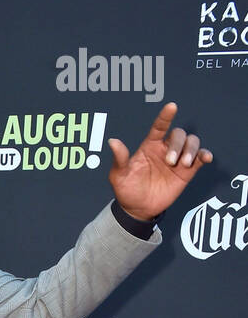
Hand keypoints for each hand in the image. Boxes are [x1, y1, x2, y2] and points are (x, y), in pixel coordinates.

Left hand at [107, 102, 212, 221]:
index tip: (172, 107)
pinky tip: (205, 157)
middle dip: (177, 144)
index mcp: (149, 146)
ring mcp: (177, 159)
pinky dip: (204, 155)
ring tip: (184, 163)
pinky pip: (200, 158)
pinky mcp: (187, 171)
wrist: (137, 210)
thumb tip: (113, 142)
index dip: (166, 116)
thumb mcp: (119, 175)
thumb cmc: (127, 190)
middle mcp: (165, 149)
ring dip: (191, 149)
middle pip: (178, 134)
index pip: (159, 126)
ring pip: (191, 142)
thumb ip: (119, 159)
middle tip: (170, 161)